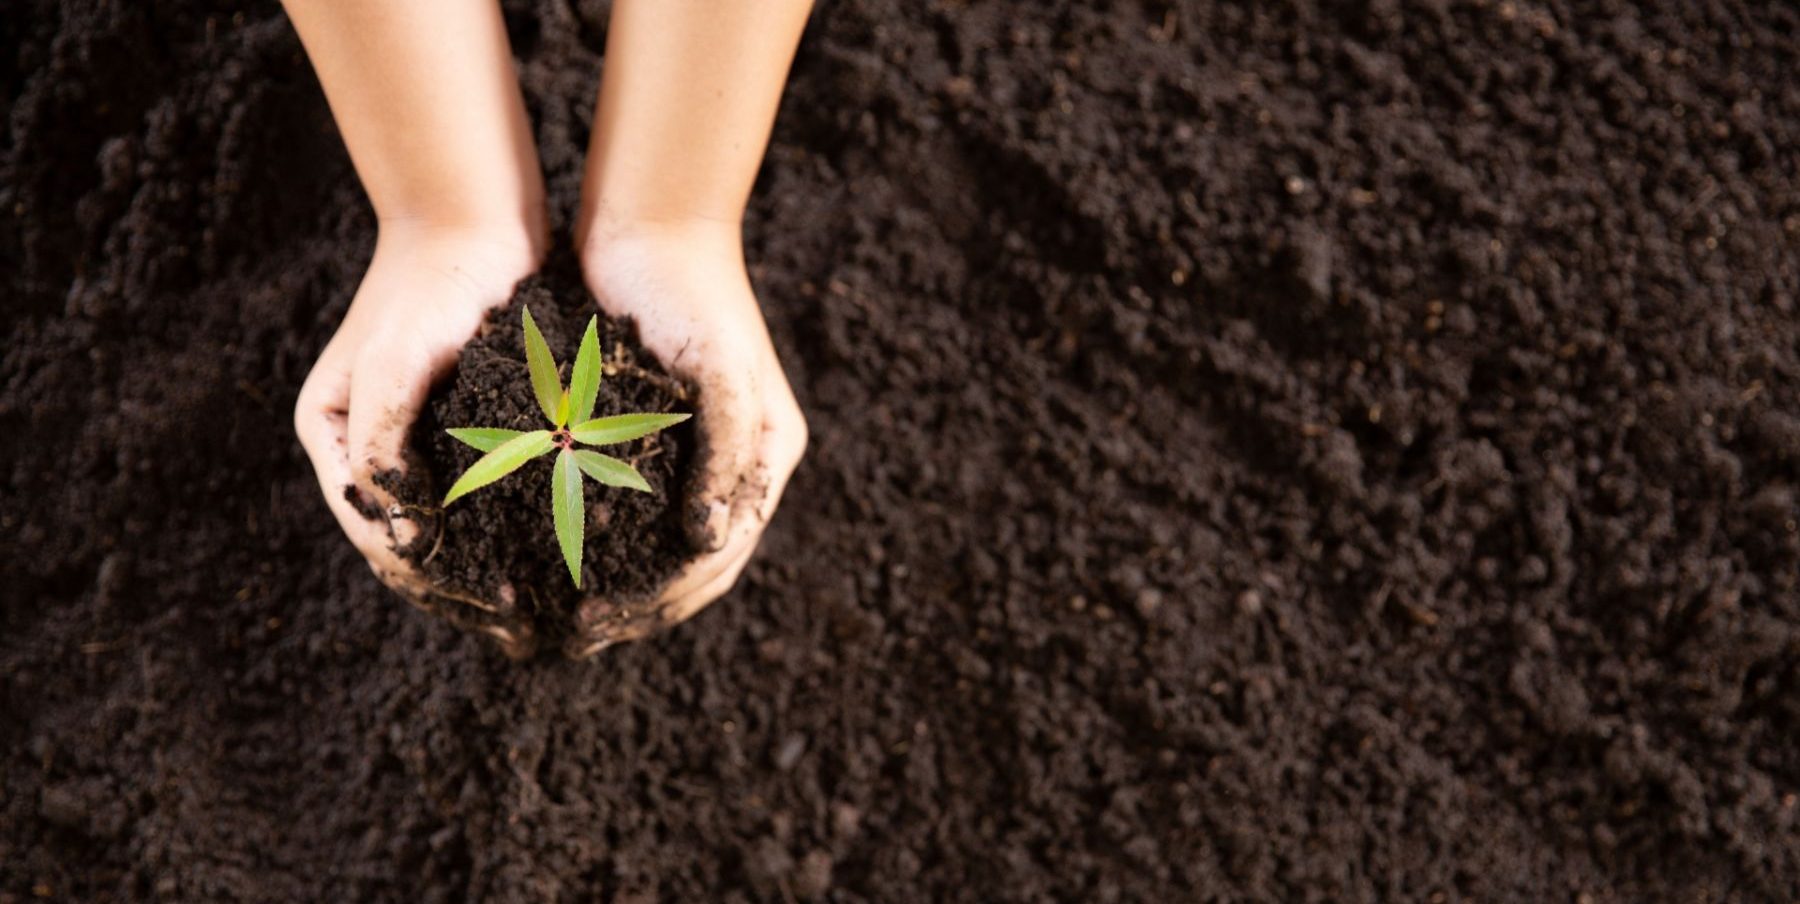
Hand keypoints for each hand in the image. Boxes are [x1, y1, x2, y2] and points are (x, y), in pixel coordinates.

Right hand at [295, 224, 540, 641]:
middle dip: (462, 591)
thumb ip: (384, 445)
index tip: (495, 605)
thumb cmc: (427, 284)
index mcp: (332, 436)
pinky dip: (514, 528)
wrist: (472, 218)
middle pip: (411, 545)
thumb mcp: (394, 363)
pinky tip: (559, 552)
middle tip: (524, 625)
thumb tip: (399, 537)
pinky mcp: (468, 424)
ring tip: (545, 607)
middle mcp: (370, 445)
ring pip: (451, 528)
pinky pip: (486, 494)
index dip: (432, 581)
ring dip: (490, 569)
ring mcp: (419, 437)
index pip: (376, 535)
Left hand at [569, 223, 806, 655]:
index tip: (603, 621)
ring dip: (620, 584)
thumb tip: (709, 541)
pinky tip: (552, 554)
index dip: (666, 598)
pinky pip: (628, 508)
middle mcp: (736, 463)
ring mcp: (695, 451)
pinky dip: (598, 539)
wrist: (653, 224)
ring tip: (563, 615)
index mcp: (768, 456)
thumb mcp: (719, 371)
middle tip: (576, 635)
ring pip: (659, 545)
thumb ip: (726, 455)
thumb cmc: (693, 293)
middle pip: (696, 566)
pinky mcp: (649, 435)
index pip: (723, 556)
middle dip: (640, 607)